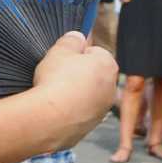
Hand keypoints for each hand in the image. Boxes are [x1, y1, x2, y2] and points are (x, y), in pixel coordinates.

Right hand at [31, 32, 117, 148]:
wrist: (50, 118)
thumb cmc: (57, 81)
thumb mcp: (59, 50)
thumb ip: (70, 40)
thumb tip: (77, 37)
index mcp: (108, 65)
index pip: (95, 51)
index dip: (77, 53)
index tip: (63, 57)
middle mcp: (111, 88)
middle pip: (93, 74)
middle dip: (77, 74)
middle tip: (56, 74)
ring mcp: (102, 109)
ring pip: (87, 95)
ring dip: (73, 92)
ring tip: (53, 92)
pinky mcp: (89, 125)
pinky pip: (79, 112)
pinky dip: (69, 110)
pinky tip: (54, 107)